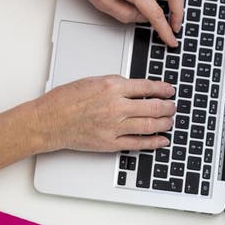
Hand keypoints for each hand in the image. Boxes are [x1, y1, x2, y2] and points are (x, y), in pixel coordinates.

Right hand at [0, 76, 175, 171]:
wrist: (50, 121)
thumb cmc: (65, 100)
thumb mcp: (92, 81)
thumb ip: (114, 85)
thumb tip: (133, 89)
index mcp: (112, 86)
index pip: (146, 86)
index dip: (162, 89)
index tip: (169, 90)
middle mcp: (116, 106)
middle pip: (153, 106)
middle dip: (167, 107)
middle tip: (173, 106)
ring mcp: (115, 126)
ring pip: (149, 125)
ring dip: (164, 123)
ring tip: (170, 121)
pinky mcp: (112, 142)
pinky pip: (139, 143)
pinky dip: (154, 142)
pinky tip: (162, 140)